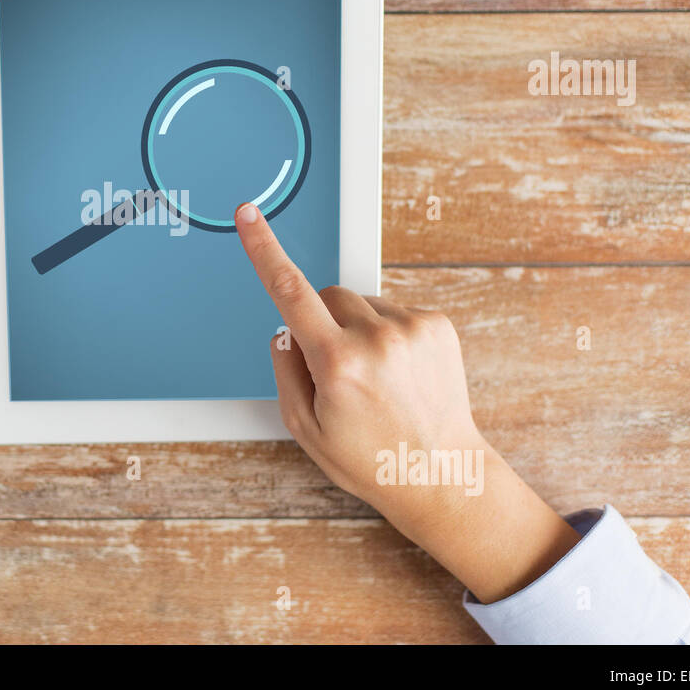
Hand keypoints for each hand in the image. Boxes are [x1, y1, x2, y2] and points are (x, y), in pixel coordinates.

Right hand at [234, 201, 578, 602]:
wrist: (441, 474)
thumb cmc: (369, 458)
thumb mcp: (304, 428)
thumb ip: (285, 370)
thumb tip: (285, 328)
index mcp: (337, 364)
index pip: (289, 292)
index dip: (264, 249)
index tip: (248, 215)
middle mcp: (377, 338)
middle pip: (327, 295)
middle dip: (321, 322)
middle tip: (335, 371)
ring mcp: (412, 328)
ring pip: (360, 303)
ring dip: (356, 329)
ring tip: (375, 379)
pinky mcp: (436, 324)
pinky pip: (392, 311)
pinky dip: (386, 334)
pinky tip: (398, 373)